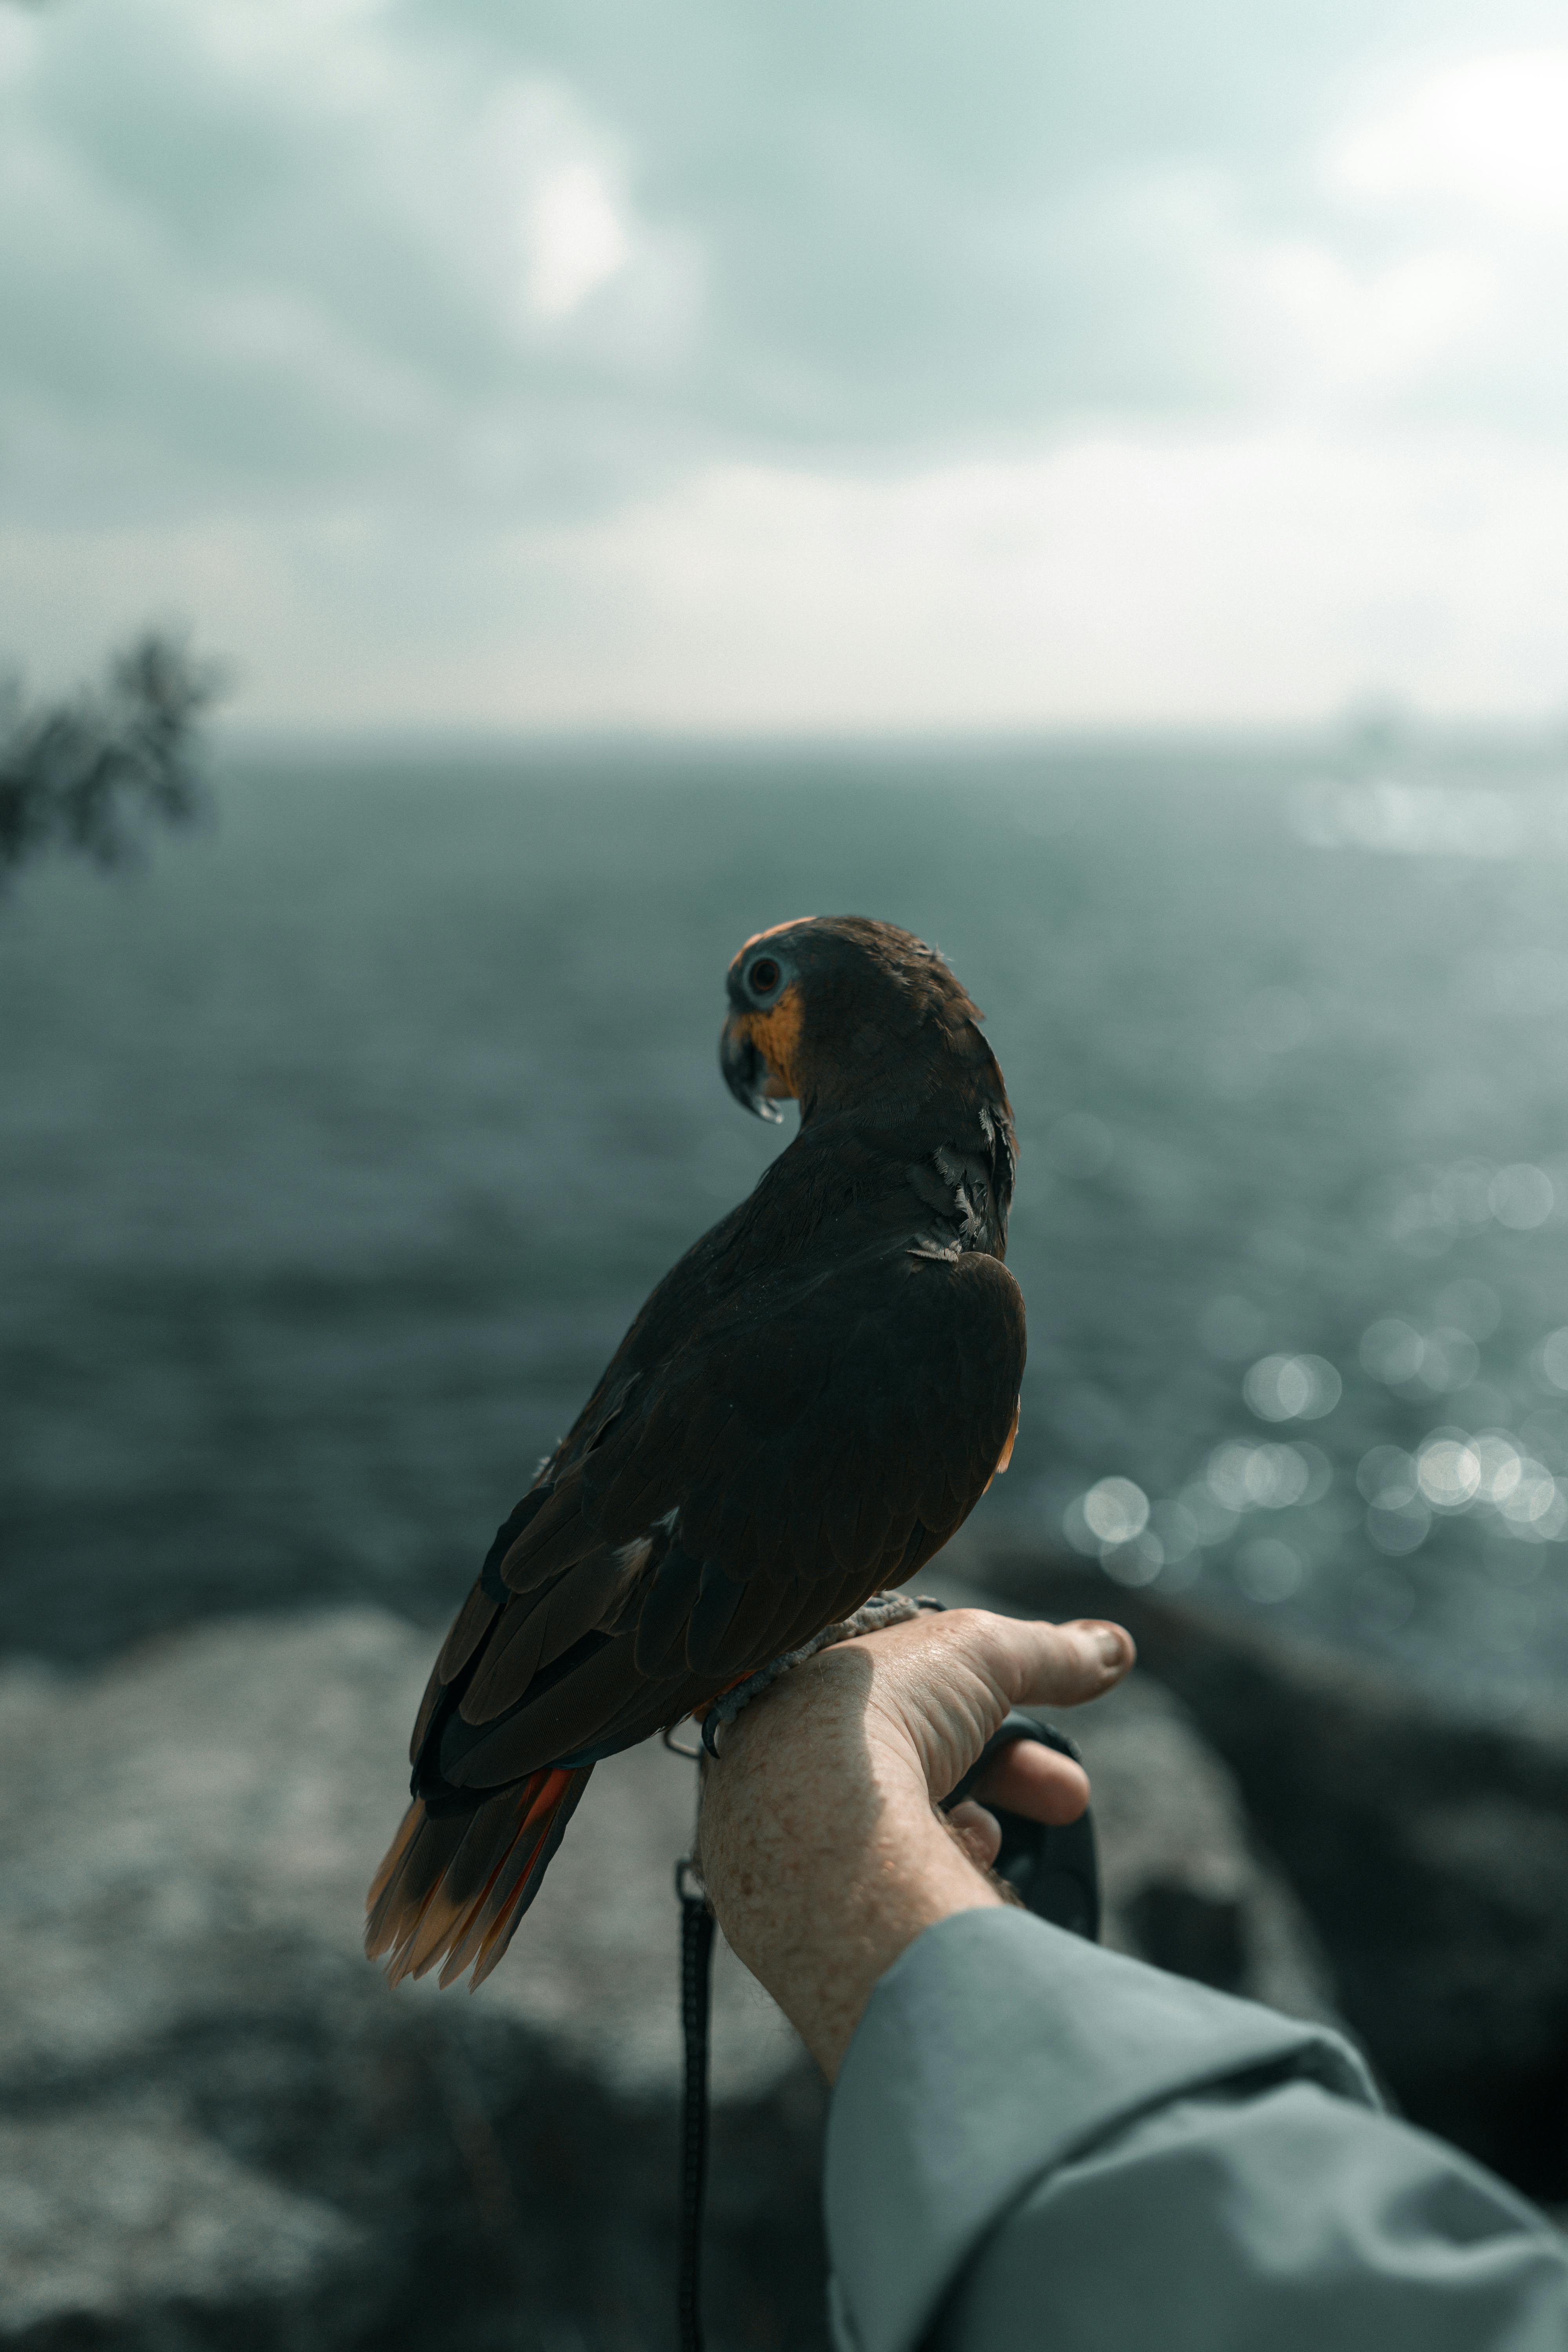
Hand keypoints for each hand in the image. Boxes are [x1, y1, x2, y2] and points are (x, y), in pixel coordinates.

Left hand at [697, 1608, 1133, 2078]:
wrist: (807, 1814)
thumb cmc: (877, 1711)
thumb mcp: (979, 1651)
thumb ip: (1050, 1652)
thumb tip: (1114, 1646)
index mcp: (825, 1698)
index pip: (923, 1705)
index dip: (998, 1721)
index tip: (1050, 1743)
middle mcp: (801, 1767)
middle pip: (927, 1772)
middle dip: (1011, 1781)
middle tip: (1068, 1799)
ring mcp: (802, 1843)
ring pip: (910, 1837)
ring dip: (973, 1835)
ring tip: (992, 1841)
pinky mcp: (814, 1913)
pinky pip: (890, 1897)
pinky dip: (937, 1883)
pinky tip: (958, 1881)